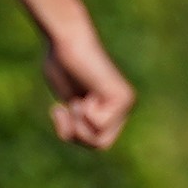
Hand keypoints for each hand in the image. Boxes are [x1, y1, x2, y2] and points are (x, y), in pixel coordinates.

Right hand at [40, 16, 135, 150]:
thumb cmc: (61, 65)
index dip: (73, 133)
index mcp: (113, 110)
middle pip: (98, 146)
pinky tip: (86, 91)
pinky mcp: (122, 98)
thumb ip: (78, 122)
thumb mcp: (68, 103)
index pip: (96, 144)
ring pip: (98, 139)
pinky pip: (99, 125)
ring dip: (78, 122)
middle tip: (72, 105)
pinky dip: (85, 112)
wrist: (65, 41)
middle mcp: (124, 107)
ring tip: (78, 98)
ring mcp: (126, 103)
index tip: (63, 108)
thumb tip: (77, 137)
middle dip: (77, 133)